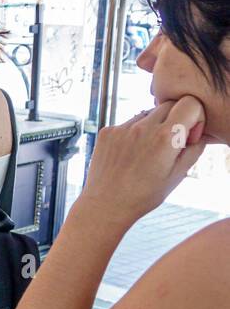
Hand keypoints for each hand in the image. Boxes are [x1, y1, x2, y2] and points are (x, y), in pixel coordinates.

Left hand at [79, 96, 205, 225]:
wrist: (106, 204)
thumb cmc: (145, 195)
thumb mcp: (178, 174)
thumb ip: (195, 148)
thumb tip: (201, 132)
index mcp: (165, 137)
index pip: (190, 103)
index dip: (195, 117)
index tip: (189, 137)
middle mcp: (142, 127)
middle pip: (169, 105)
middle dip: (176, 120)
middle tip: (170, 145)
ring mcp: (121, 128)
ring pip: (147, 114)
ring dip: (153, 127)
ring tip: (148, 153)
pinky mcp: (106, 131)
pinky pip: (128, 123)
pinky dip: (134, 133)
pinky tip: (131, 155)